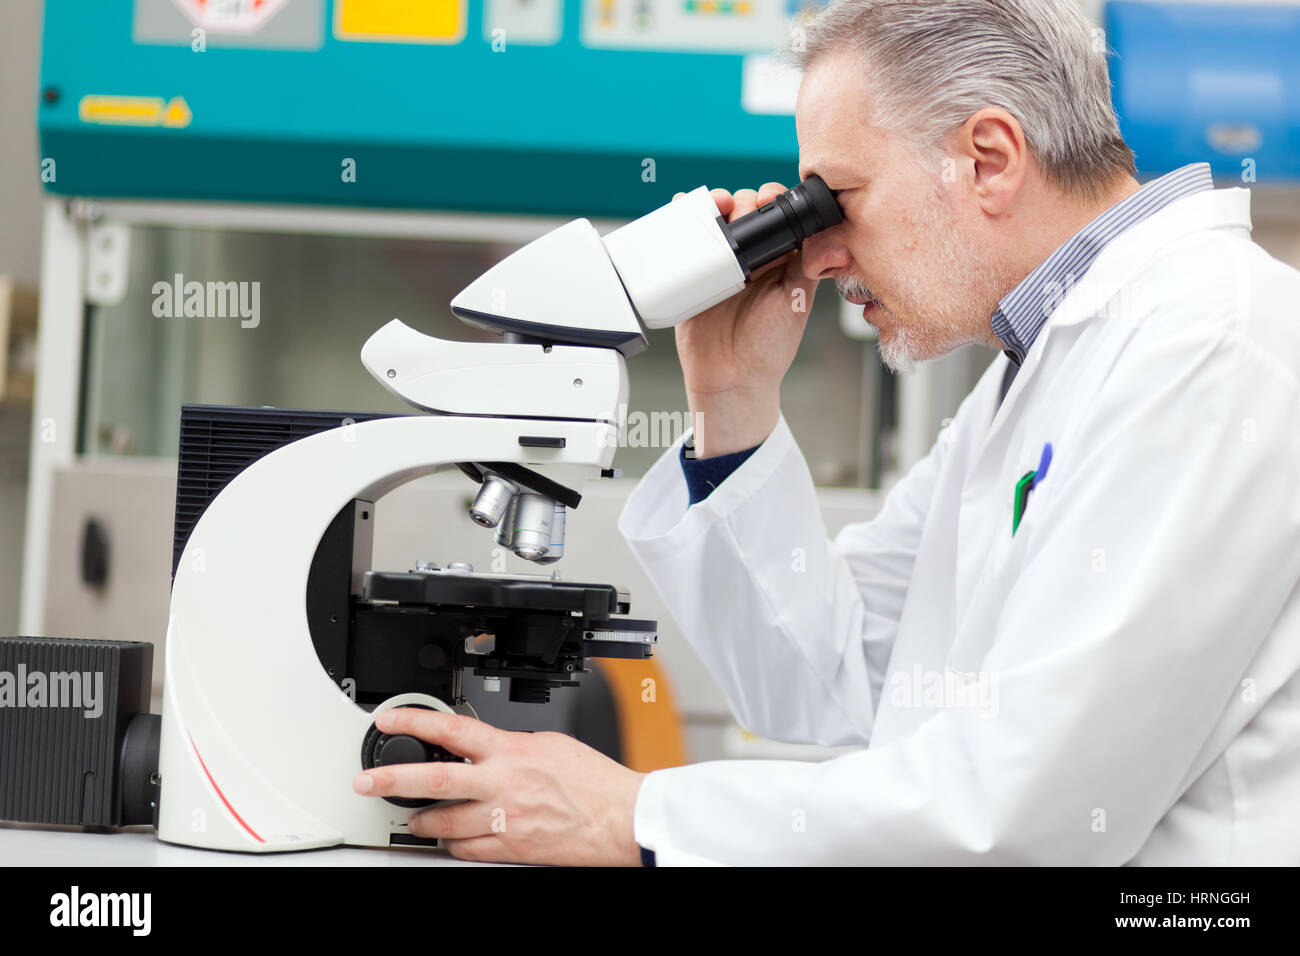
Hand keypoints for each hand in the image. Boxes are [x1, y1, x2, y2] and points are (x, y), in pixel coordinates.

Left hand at [353, 707, 646, 865]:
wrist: (620, 819)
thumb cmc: (595, 781)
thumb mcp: (551, 743)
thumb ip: (513, 744)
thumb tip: (490, 745)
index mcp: (511, 751)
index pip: (452, 729)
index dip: (414, 719)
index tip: (389, 718)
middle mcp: (501, 785)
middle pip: (433, 779)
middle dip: (392, 779)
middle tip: (365, 782)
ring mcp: (503, 820)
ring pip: (444, 823)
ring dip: (423, 821)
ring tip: (414, 819)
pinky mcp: (510, 849)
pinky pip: (467, 850)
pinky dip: (455, 844)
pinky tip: (452, 839)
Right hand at [674, 183, 819, 456]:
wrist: (730, 378)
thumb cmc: (768, 347)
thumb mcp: (796, 302)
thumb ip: (805, 265)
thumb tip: (816, 229)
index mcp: (781, 259)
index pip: (779, 215)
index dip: (773, 199)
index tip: (769, 199)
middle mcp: (752, 257)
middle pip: (746, 209)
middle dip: (744, 201)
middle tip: (742, 213)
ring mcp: (721, 263)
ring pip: (718, 219)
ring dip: (716, 203)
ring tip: (718, 206)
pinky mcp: (693, 273)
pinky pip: (687, 239)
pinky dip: (684, 218)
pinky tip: (685, 207)